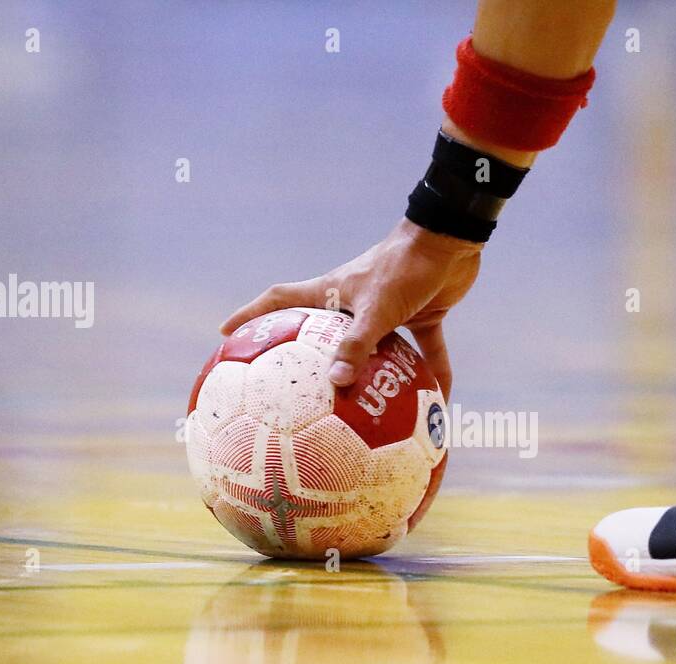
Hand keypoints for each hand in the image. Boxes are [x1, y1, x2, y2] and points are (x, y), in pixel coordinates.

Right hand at [221, 219, 481, 398]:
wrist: (451, 239)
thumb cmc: (405, 267)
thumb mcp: (377, 308)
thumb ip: (357, 346)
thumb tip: (336, 384)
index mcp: (332, 292)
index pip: (280, 302)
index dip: (251, 316)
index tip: (224, 333)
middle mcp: (355, 302)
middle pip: (322, 334)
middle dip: (307, 359)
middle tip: (291, 387)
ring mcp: (388, 309)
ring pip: (376, 350)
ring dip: (375, 377)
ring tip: (368, 412)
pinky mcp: (422, 314)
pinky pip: (425, 353)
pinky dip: (431, 374)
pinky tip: (439, 406)